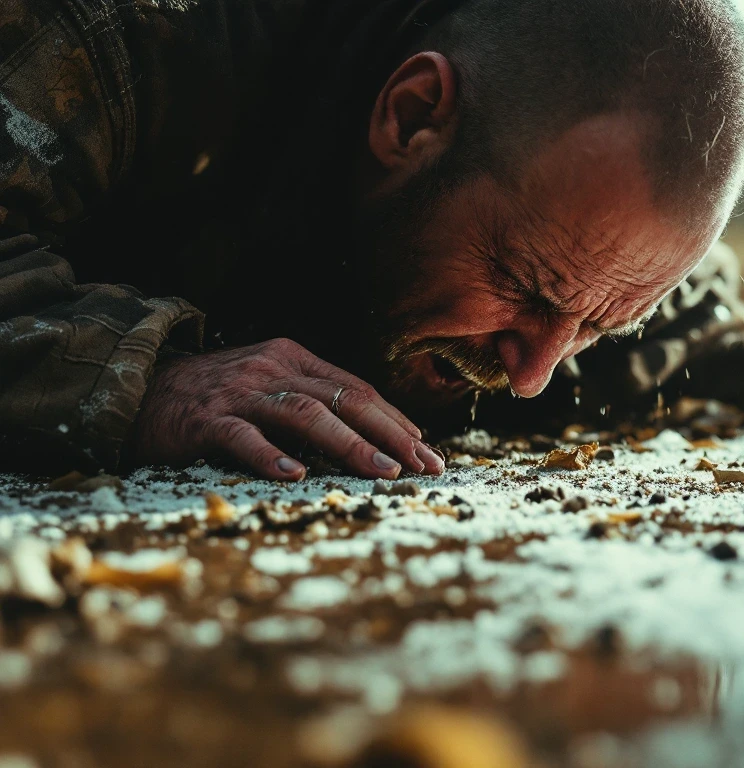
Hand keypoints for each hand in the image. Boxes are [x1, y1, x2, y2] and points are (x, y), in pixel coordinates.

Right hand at [129, 338, 443, 479]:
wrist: (140, 390)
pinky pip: (242, 437)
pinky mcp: (205, 419)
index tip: (426, 449)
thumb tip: (369, 437)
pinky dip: (269, 455)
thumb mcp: (269, 385)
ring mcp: (239, 393)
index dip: (395, 419)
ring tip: (382, 472)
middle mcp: (271, 368)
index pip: (356, 389)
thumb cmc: (216, 397)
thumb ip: (312, 401)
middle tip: (422, 465)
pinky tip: (294, 474)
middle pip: (342, 399)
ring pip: (303, 414)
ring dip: (348, 444)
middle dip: (388, 434)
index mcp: (293, 358)